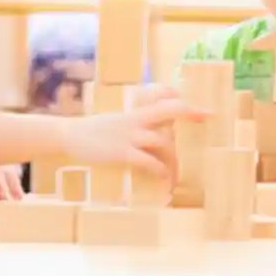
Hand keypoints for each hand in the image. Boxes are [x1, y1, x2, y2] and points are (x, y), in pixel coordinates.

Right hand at [64, 86, 201, 177]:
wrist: (68, 136)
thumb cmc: (96, 131)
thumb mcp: (119, 121)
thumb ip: (138, 123)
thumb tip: (157, 133)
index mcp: (136, 112)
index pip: (164, 98)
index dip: (183, 99)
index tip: (201, 105)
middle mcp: (136, 120)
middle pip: (169, 110)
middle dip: (190, 112)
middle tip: (207, 116)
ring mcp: (129, 135)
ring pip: (163, 141)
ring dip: (174, 160)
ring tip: (177, 177)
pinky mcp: (121, 152)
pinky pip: (147, 160)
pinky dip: (159, 169)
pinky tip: (164, 178)